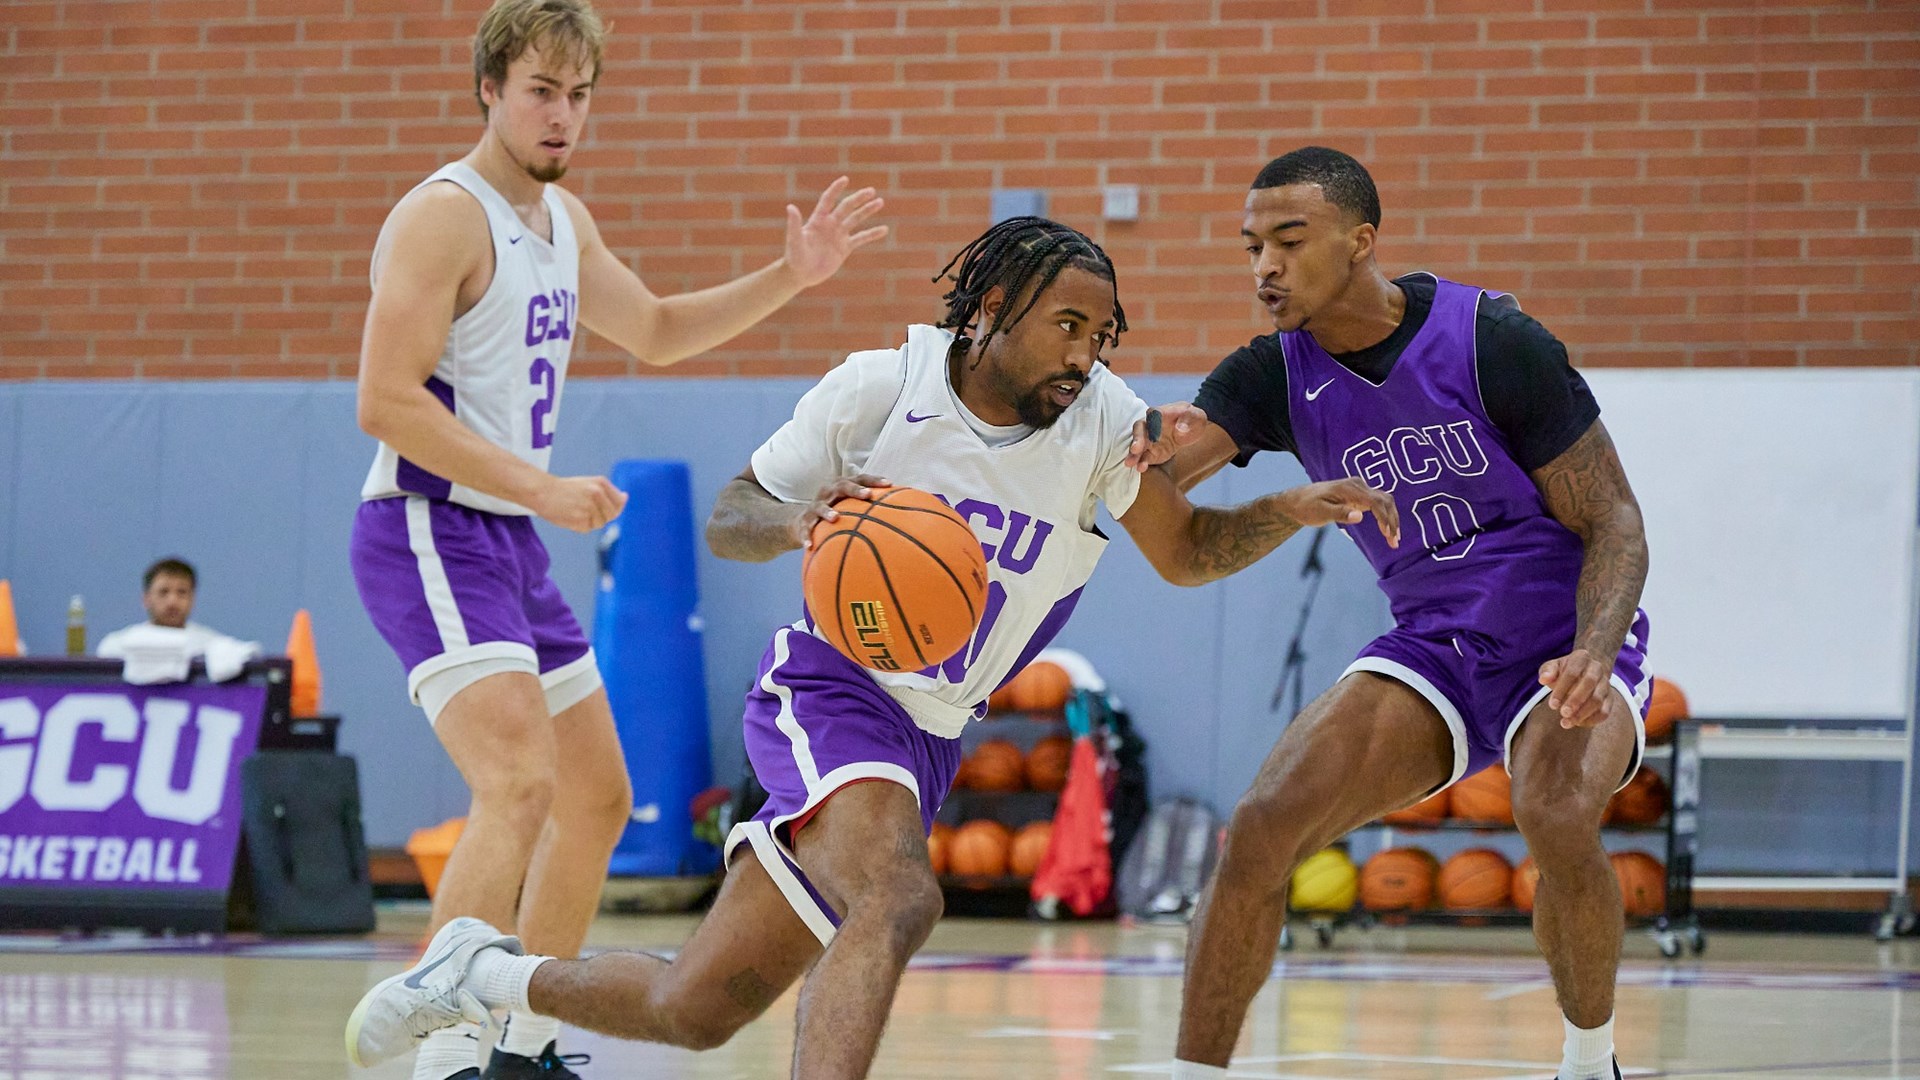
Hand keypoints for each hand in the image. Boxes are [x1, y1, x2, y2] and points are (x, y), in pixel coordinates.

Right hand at [532, 475, 626, 532]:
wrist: (543, 492)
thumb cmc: (567, 489)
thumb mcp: (589, 483)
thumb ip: (608, 492)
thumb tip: (625, 498)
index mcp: (600, 483)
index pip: (619, 502)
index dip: (615, 508)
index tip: (603, 508)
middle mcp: (596, 494)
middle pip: (612, 515)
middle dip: (602, 516)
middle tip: (587, 511)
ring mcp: (589, 507)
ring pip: (600, 523)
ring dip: (591, 522)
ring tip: (577, 512)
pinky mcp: (580, 520)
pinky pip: (587, 528)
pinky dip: (581, 526)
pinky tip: (571, 516)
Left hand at [782, 177, 888, 287]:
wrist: (801, 274)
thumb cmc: (794, 257)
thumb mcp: (794, 240)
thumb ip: (794, 224)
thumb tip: (790, 206)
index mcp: (818, 220)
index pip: (828, 200)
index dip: (835, 190)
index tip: (845, 179)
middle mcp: (830, 224)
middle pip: (846, 207)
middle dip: (858, 199)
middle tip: (871, 191)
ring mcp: (838, 235)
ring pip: (855, 219)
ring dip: (867, 211)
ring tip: (880, 202)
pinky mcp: (845, 247)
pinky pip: (861, 238)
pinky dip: (872, 234)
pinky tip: (884, 229)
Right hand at [794, 473, 890, 548]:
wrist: (801, 521)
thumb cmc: (835, 512)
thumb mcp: (850, 507)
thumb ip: (870, 509)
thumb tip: (902, 518)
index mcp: (842, 487)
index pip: (860, 479)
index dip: (874, 480)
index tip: (890, 484)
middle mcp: (829, 492)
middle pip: (841, 486)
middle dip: (854, 490)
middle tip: (867, 495)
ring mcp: (815, 506)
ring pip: (820, 506)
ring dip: (827, 511)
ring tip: (835, 518)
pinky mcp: (803, 521)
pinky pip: (805, 529)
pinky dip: (806, 537)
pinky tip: (811, 547)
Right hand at [1124, 402, 1208, 472]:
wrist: (1192, 431)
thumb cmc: (1192, 419)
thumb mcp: (1196, 416)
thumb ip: (1188, 420)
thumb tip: (1180, 429)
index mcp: (1161, 413)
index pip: (1154, 413)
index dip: (1152, 418)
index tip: (1153, 423)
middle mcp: (1151, 425)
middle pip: (1140, 430)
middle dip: (1137, 439)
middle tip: (1135, 449)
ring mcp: (1149, 440)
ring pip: (1138, 446)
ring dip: (1134, 454)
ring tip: (1130, 463)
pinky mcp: (1152, 453)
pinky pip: (1145, 458)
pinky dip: (1142, 463)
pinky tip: (1141, 468)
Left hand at [1281, 477, 1399, 547]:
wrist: (1297, 500)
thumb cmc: (1306, 507)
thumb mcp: (1319, 512)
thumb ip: (1339, 513)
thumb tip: (1359, 516)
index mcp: (1349, 488)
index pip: (1375, 501)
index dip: (1384, 518)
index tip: (1388, 534)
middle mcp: (1358, 485)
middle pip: (1385, 500)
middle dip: (1392, 521)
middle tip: (1394, 542)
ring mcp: (1359, 489)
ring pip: (1385, 501)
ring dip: (1392, 518)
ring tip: (1394, 539)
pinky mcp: (1359, 495)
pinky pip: (1378, 503)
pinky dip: (1386, 515)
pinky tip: (1388, 530)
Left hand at [1538, 649, 1614, 728]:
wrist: (1585, 672)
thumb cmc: (1563, 671)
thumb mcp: (1553, 667)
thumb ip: (1547, 671)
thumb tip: (1543, 679)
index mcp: (1581, 658)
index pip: (1572, 672)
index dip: (1562, 689)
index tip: (1552, 705)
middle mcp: (1597, 668)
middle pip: (1589, 684)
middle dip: (1575, 700)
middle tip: (1563, 713)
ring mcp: (1606, 683)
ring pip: (1598, 699)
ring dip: (1583, 713)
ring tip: (1567, 722)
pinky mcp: (1610, 698)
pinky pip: (1605, 710)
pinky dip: (1592, 719)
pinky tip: (1578, 724)